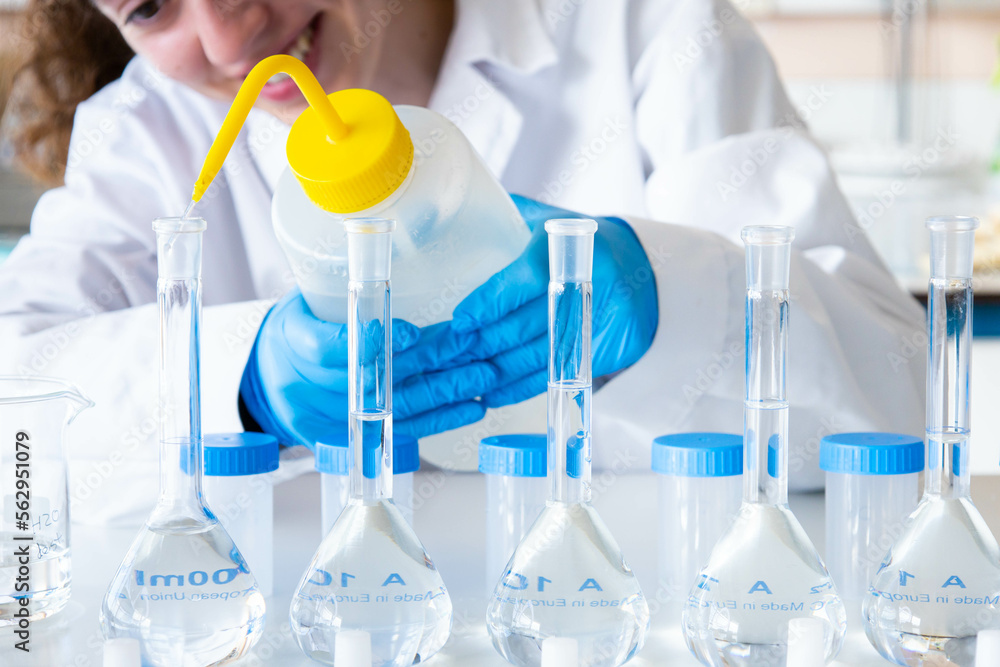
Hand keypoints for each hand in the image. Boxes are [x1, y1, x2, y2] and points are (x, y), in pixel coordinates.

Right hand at [240, 289, 498, 445]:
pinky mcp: (351, 439)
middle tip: (471, 344)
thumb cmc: (298, 329)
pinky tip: (472, 408)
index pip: (329, 347)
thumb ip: (346, 291)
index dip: (371, 341)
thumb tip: (389, 248)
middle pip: (376, 379)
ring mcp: (330, 418)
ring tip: (484, 376)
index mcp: (294, 343)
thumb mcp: (306, 300)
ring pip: (395, 407)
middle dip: (430, 361)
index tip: (411, 333)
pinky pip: (400, 430)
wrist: (268, 381)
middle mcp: (310, 387)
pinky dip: (440, 419)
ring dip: (445, 392)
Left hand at [449, 195, 658, 406]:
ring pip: (535, 355)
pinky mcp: (604, 351)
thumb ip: (513, 216)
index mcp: (571, 251)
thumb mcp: (557, 222)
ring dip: (495, 370)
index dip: (488, 303)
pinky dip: (519, 387)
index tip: (461, 320)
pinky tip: (492, 392)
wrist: (647, 273)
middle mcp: (586, 288)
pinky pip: (553, 373)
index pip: (522, 281)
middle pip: (524, 325)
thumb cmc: (587, 246)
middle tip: (448, 353)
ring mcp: (597, 323)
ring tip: (461, 376)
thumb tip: (455, 207)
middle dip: (482, 342)